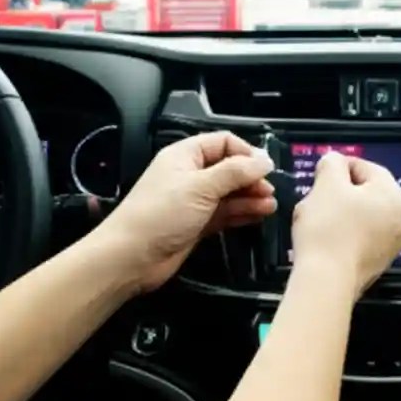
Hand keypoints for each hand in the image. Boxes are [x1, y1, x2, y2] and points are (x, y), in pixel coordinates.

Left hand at [92, 131, 275, 292]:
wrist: (130, 257)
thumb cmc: (162, 214)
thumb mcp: (201, 186)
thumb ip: (236, 172)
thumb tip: (265, 160)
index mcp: (185, 155)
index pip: (223, 142)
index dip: (246, 152)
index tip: (266, 167)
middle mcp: (190, 175)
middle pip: (229, 169)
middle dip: (251, 178)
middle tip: (269, 190)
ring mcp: (193, 201)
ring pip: (229, 193)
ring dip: (250, 197)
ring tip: (270, 206)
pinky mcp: (196, 224)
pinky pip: (224, 213)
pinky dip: (241, 213)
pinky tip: (259, 215)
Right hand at [291, 152, 400, 298]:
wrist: (326, 281)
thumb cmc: (328, 228)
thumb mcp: (326, 185)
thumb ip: (332, 164)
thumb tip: (335, 161)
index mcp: (395, 196)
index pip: (366, 168)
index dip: (339, 166)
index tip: (320, 173)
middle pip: (367, 193)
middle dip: (341, 191)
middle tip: (317, 196)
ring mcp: (392, 245)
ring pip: (364, 216)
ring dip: (343, 213)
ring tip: (320, 218)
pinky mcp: (378, 264)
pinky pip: (361, 238)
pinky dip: (346, 234)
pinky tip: (327, 239)